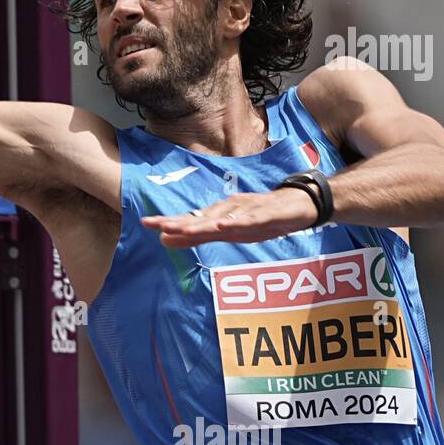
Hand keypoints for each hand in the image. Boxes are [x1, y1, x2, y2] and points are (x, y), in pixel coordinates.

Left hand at [140, 187, 318, 247]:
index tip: (145, 223)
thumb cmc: (259, 216)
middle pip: (202, 218)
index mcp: (220, 218)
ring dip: (204, 224)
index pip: (190, 221)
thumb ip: (198, 235)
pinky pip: (252, 219)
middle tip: (159, 226)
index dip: (169, 222)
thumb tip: (165, 240)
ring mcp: (249, 212)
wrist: (297, 204)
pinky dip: (238, 222)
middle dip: (181, 223)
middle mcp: (230, 212)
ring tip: (185, 229)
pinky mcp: (268, 215)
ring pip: (224, 219)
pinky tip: (226, 225)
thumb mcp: (228, 230)